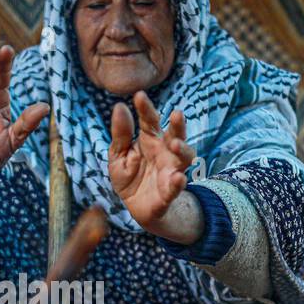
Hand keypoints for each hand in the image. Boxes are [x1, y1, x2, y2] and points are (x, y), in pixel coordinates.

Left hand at [108, 91, 200, 242]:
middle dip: (178, 125)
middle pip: (176, 135)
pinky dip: (178, 183)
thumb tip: (119, 107)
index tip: (139, 95)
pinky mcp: (169, 193)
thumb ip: (120, 134)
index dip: (146, 109)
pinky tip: (178, 178)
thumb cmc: (129, 177)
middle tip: (176, 113)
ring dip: (183, 149)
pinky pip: (176, 187)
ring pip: (184, 158)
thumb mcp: (118, 155)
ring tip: (176, 144)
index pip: (150, 121)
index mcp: (150, 140)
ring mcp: (170, 171)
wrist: (136, 208)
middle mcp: (165, 153)